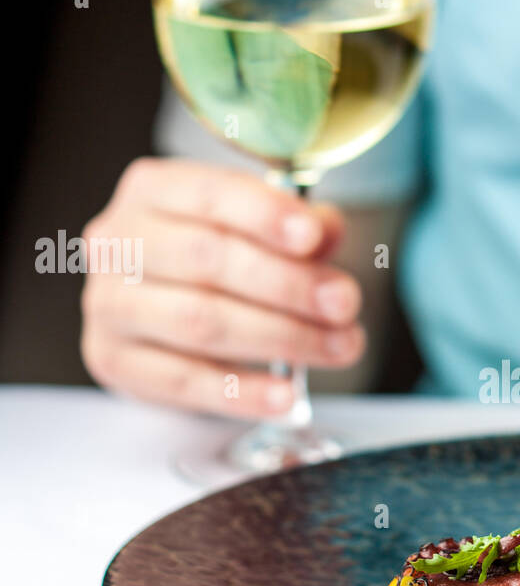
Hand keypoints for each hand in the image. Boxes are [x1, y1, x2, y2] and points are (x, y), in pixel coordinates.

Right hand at [81, 159, 364, 416]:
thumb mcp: (263, 231)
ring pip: (199, 322)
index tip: (313, 237)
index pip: (208, 195)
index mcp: (152, 190)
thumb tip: (325, 232)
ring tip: (338, 347)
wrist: (166, 320)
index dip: (264, 215)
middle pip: (206, 260)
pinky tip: (286, 396)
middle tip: (345, 304)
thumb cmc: (221, 262)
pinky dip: (242, 391)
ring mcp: (108, 303)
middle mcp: (118, 241)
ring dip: (279, 338)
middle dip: (287, 285)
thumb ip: (300, 228)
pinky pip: (184, 381)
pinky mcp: (113, 360)